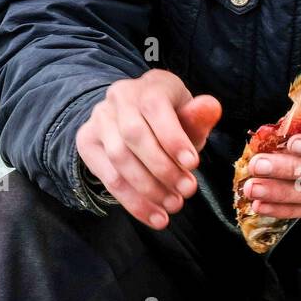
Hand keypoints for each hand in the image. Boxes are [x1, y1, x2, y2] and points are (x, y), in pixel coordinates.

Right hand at [75, 69, 220, 229]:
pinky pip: (107, 177)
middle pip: (134, 135)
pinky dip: (132, 201)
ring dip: (147, 189)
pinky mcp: (87, 141)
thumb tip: (213, 108)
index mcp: (148, 85)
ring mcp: (99, 119)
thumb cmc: (170, 118)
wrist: (136, 115)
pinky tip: (154, 215)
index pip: (156, 108)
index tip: (193, 165)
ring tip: (173, 206)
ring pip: (118, 158)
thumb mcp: (188, 114)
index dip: (173, 138)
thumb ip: (198, 117)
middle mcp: (119, 97)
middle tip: (186, 191)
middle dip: (162, 168)